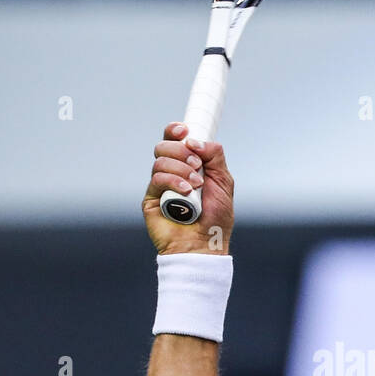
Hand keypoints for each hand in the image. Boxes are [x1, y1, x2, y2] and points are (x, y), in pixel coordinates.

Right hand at [143, 122, 234, 254]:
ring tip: (196, 186)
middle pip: (164, 146)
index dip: (174, 130)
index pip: (174, 140)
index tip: (184, 130)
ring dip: (181, 168)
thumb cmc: (216, 218)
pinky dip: (173, 181)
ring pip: (160, 160)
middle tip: (197, 166)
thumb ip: (214, 155)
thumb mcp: (224, 182)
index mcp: (188, 166)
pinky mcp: (151, 199)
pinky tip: (186, 192)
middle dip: (182, 150)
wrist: (205, 245)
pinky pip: (157, 178)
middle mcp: (171, 173)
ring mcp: (160, 186)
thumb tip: (194, 140)